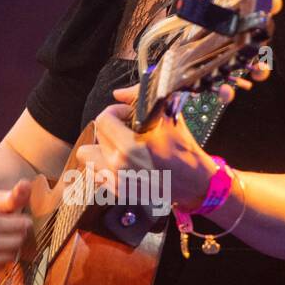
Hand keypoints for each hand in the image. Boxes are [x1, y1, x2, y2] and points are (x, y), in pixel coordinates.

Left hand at [75, 81, 228, 210]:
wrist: (195, 183)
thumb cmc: (183, 150)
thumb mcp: (167, 117)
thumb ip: (139, 98)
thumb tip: (118, 93)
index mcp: (129, 146)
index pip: (103, 120)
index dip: (114, 112)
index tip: (127, 114)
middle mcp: (119, 166)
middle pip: (97, 136)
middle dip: (111, 128)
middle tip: (127, 130)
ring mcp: (117, 181)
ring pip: (89, 157)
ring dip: (102, 148)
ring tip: (120, 146)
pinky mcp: (119, 191)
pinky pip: (97, 173)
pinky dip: (106, 165)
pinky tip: (124, 162)